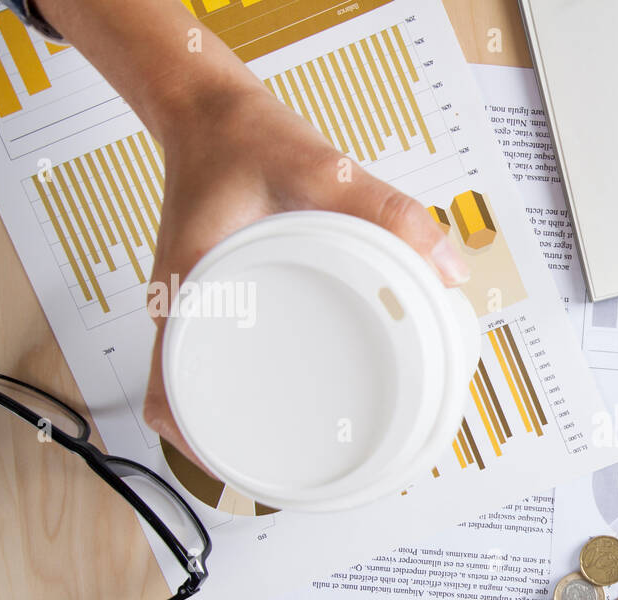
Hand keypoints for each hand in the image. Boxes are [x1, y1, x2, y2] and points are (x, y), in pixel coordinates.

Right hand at [142, 83, 468, 464]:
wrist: (212, 111)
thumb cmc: (248, 140)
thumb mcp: (322, 169)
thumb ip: (388, 210)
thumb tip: (449, 267)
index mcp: (187, 292)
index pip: (168, 392)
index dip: (198, 444)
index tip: (243, 469)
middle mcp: (183, 311)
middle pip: (186, 404)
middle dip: (228, 447)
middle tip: (292, 471)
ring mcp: (197, 309)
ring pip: (201, 384)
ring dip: (236, 420)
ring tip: (302, 445)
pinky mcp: (217, 300)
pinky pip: (220, 353)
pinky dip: (251, 380)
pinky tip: (298, 388)